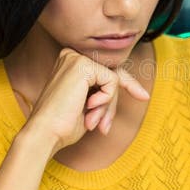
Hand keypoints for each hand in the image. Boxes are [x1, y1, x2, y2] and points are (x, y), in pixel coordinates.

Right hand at [24, 48, 148, 152]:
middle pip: (112, 73)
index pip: (106, 69)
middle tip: (105, 126)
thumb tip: (132, 86)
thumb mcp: (90, 105)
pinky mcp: (82, 64)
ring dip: (107, 106)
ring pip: (113, 79)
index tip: (144, 96)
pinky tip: (89, 108)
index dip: (127, 83)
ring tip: (92, 121)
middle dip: (114, 101)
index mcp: (70, 62)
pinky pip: (112, 81)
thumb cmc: (63, 125)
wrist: (46, 133)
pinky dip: (106, 100)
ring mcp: (76, 57)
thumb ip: (104, 91)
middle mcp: (72, 55)